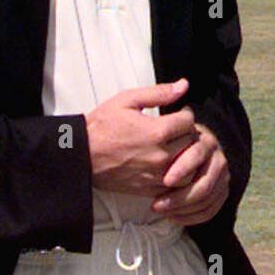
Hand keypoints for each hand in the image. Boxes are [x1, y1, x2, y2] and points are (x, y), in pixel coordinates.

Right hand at [86, 79, 197, 196]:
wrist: (82, 155)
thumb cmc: (102, 127)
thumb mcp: (127, 100)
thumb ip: (159, 93)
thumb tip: (183, 85)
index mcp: (157, 131)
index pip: (188, 121)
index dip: (185, 113)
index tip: (179, 113)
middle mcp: (160, 155)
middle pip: (191, 142)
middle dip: (187, 132)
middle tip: (177, 128)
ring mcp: (156, 175)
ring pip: (189, 165)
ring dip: (186, 153)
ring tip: (175, 145)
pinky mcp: (151, 188)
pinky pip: (178, 184)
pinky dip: (179, 173)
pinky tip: (169, 162)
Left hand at [151, 121, 230, 226]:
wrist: (184, 151)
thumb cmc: (169, 144)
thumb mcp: (167, 138)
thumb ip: (165, 147)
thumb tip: (153, 154)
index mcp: (206, 141)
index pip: (198, 155)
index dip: (183, 169)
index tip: (165, 181)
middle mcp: (218, 158)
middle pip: (205, 183)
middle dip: (180, 197)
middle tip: (156, 205)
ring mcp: (223, 177)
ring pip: (207, 200)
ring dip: (181, 209)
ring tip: (159, 210)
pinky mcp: (222, 193)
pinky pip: (209, 210)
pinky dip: (190, 217)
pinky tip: (171, 217)